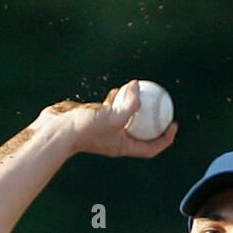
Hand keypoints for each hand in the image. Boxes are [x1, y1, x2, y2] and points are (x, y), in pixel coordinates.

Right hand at [37, 81, 177, 159]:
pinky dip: (117, 99)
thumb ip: (129, 103)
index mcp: (124, 147)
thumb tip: (137, 85)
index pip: (151, 147)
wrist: (58, 130)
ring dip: (134, 107)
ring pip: (126, 118)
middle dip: (154, 121)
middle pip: (141, 133)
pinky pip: (111, 108)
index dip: (165, 139)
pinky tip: (119, 88)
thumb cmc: (85, 129)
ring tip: (142, 93)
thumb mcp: (112, 117)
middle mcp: (116, 140)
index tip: (174, 125)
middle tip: (163, 106)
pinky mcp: (95, 119)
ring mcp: (106, 129)